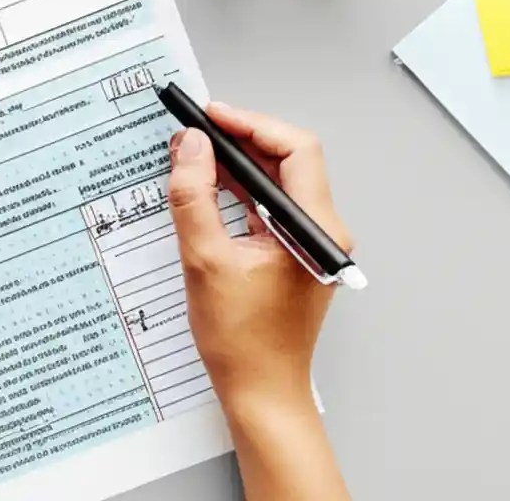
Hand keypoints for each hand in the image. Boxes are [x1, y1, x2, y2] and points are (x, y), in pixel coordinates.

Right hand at [166, 103, 352, 413]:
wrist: (260, 392)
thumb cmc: (242, 341)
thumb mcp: (204, 261)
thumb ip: (194, 197)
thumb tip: (189, 147)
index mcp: (313, 228)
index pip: (295, 150)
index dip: (250, 124)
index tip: (209, 116)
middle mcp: (320, 230)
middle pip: (288, 160)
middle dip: (241, 138)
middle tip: (196, 129)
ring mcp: (308, 242)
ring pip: (277, 182)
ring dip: (238, 164)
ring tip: (194, 152)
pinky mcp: (292, 253)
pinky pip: (268, 206)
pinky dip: (239, 190)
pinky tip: (207, 186)